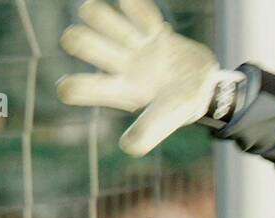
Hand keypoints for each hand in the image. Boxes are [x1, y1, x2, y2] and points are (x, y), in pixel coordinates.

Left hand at [57, 0, 221, 156]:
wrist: (207, 88)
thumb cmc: (183, 107)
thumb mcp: (168, 119)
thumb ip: (149, 131)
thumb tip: (127, 146)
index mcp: (119, 90)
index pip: (81, 87)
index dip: (72, 87)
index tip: (66, 88)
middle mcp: (119, 64)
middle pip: (84, 44)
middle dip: (82, 41)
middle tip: (81, 41)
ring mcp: (133, 44)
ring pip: (101, 19)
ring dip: (102, 17)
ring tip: (121, 27)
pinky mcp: (150, 29)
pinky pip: (137, 10)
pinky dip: (138, 9)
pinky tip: (148, 21)